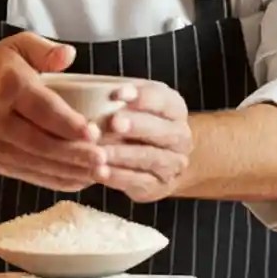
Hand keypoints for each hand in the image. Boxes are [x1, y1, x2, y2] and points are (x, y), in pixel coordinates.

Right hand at [0, 32, 107, 191]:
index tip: (93, 133)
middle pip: (39, 141)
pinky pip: (24, 174)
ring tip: (95, 174)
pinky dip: (51, 180)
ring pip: (32, 161)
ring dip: (66, 171)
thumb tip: (69, 55)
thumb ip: (43, 49)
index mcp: (6, 83)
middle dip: (73, 154)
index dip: (68, 123)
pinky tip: (75, 181)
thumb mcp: (14, 48)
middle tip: (102, 159)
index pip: (41, 108)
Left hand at [98, 81, 192, 202]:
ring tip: (99, 152)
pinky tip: (99, 171)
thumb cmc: (138, 123)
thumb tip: (96, 92)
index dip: (142, 97)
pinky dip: (117, 176)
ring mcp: (173, 164)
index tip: (117, 94)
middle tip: (113, 123)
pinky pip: (139, 181)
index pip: (163, 101)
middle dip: (136, 126)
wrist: (162, 159)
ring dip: (122, 155)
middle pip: (161, 131)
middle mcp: (180, 137)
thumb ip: (123, 97)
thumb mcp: (136, 104)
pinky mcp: (158, 186)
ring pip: (149, 158)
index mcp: (175, 110)